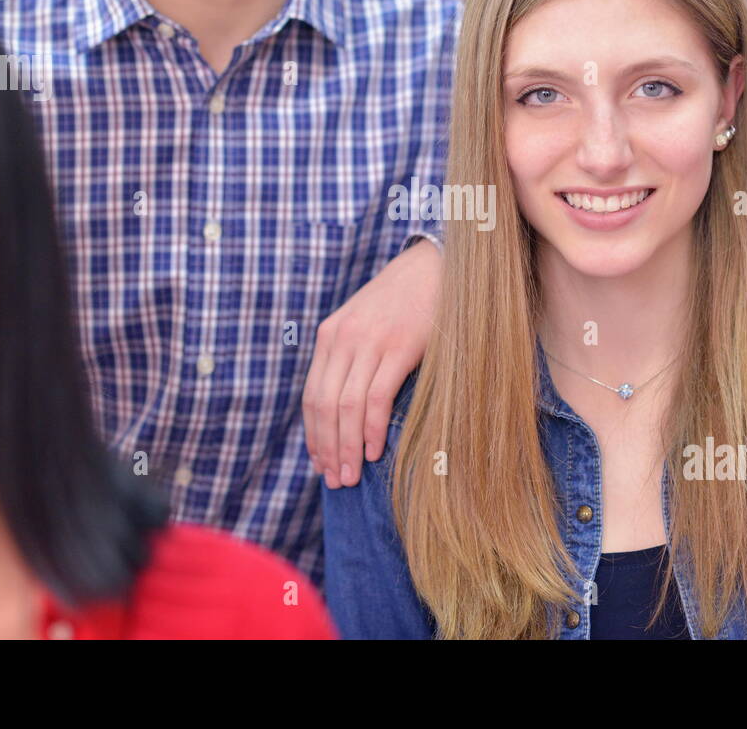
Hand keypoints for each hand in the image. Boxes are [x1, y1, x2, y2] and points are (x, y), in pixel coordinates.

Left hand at [302, 239, 441, 488]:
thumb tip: (345, 409)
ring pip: (346, 407)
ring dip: (346, 447)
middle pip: (324, 406)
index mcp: (330, 335)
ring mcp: (370, 343)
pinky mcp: (399, 347)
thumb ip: (350, 357)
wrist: (434, 265)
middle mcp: (343, 339)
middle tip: (335, 480)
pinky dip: (371, 429)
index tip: (320, 463)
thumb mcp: (364, 323)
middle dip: (327, 449)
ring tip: (351, 475)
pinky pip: (376, 398)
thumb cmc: (403, 301)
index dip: (314, 435)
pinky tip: (374, 450)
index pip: (311, 396)